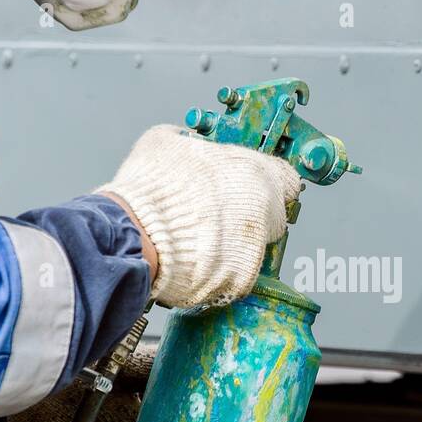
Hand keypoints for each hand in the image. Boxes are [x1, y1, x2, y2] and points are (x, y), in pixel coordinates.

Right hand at [97, 124, 302, 307]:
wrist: (134, 237)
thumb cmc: (150, 189)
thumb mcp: (166, 142)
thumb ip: (189, 141)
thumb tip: (187, 141)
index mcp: (254, 173)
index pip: (286, 178)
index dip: (269, 181)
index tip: (255, 186)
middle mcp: (262, 211)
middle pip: (273, 214)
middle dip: (251, 213)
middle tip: (219, 213)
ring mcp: (254, 249)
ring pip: (256, 246)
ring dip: (235, 243)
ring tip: (201, 238)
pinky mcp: (240, 280)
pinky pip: (237, 273)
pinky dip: (221, 269)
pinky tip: (197, 259)